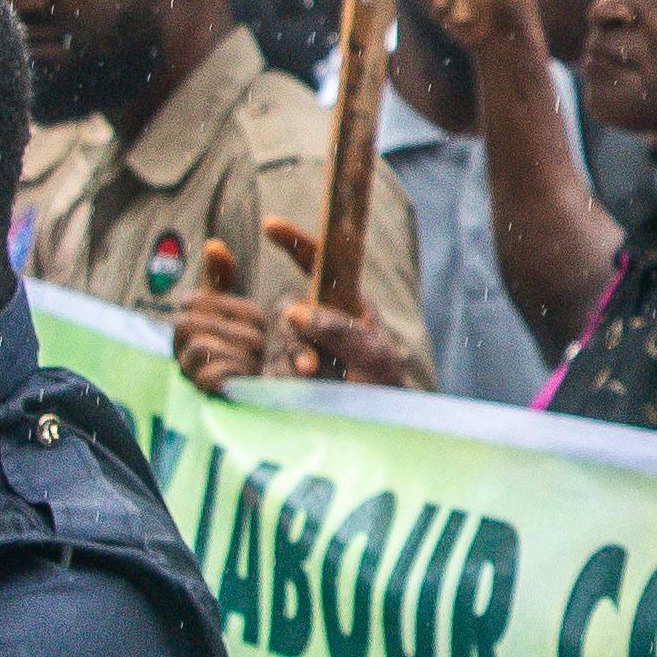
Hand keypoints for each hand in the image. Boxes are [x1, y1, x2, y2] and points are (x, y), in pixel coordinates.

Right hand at [177, 225, 417, 392]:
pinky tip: (298, 390)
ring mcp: (305, 344)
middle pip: (288, 308)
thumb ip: (339, 330)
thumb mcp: (373, 354)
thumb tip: (294, 312)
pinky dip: (281, 377)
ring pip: (278, 340)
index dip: (298, 242)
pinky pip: (271, 365)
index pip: (323, 262)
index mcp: (347, 302)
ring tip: (310, 379)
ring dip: (289, 359)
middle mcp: (321, 318)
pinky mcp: (289, 370)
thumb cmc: (385, 387)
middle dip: (293, 335)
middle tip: (308, 366)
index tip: (271, 226)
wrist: (378, 430)